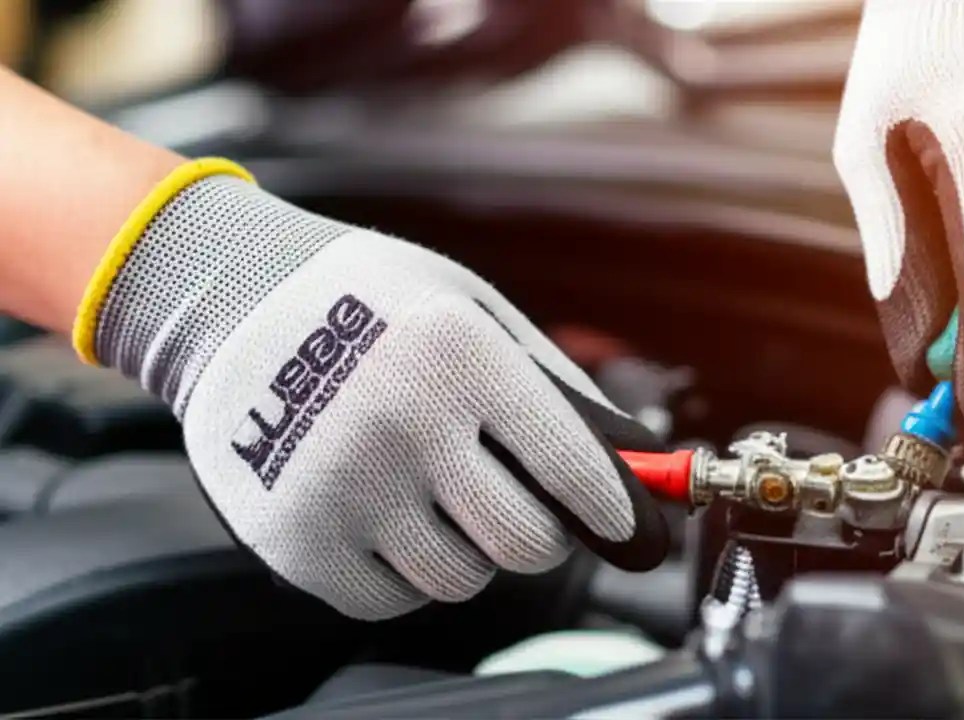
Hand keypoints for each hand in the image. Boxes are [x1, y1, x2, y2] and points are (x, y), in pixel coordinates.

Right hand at [73, 161, 667, 619]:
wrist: (234, 301)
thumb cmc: (368, 300)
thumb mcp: (470, 306)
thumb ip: (552, 382)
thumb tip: (630, 462)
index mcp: (456, 355)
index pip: (569, 467)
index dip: (616, 511)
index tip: (632, 530)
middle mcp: (400, 423)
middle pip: (524, 543)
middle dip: (543, 534)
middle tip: (526, 506)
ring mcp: (342, 486)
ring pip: (461, 579)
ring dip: (470, 550)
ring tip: (438, 494)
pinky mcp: (294, 537)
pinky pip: (391, 601)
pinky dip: (406, 574)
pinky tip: (389, 516)